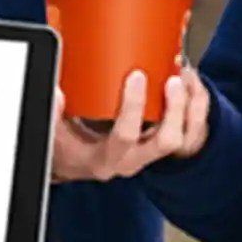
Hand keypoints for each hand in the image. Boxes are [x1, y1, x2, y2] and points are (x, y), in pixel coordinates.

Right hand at [51, 65, 209, 182]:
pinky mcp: (154, 146)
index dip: (133, 106)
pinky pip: (183, 130)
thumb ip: (53, 116)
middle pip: (166, 141)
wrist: (72, 165)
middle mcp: (131, 161)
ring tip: (185, 76)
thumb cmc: (63, 148)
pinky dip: (188, 106)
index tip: (136, 76)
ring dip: (187, 106)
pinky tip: (186, 83)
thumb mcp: (53, 135)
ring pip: (181, 136)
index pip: (125, 135)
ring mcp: (146, 156)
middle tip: (173, 79)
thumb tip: (58, 94)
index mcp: (105, 159)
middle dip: (174, 108)